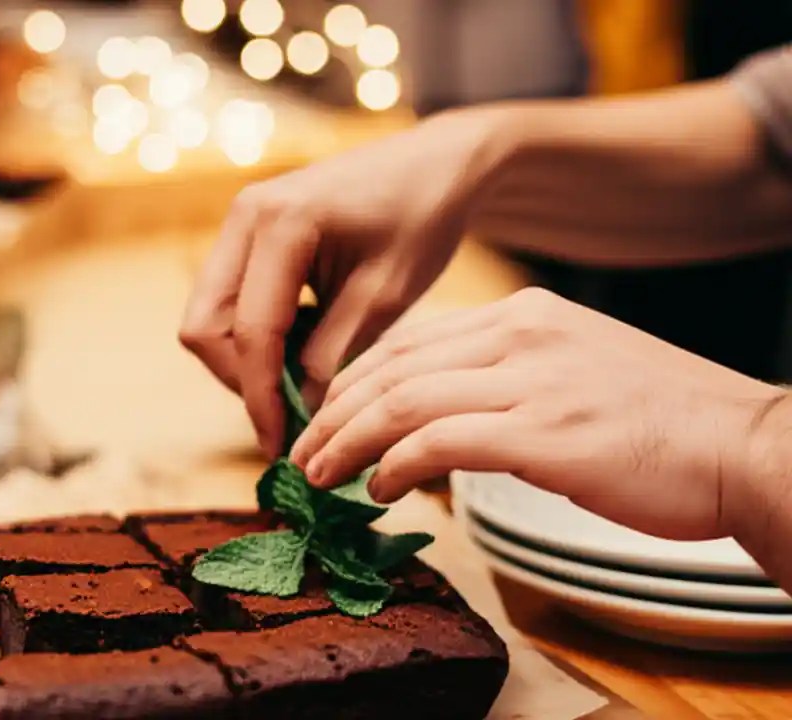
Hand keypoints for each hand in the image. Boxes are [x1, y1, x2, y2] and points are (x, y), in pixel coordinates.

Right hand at [179, 107, 512, 457]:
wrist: (436, 164)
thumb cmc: (422, 221)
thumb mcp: (385, 297)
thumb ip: (332, 356)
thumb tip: (295, 413)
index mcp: (281, 223)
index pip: (251, 332)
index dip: (260, 398)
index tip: (280, 446)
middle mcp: (244, 216)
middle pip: (204, 326)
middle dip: (239, 379)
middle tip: (287, 416)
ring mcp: (240, 221)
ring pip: (210, 317)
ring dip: (246, 360)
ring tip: (301, 382)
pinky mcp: (247, 232)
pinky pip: (228, 301)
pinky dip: (255, 336)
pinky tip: (302, 348)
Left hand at [289, 287, 784, 541]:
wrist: (747, 447)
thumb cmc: (663, 424)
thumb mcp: (575, 374)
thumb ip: (507, 382)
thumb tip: (439, 421)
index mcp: (526, 315)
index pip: (410, 341)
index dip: (356, 381)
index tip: (327, 416)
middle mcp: (522, 334)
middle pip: (393, 366)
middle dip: (334, 411)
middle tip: (302, 451)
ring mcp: (532, 380)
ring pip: (403, 400)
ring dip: (347, 440)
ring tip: (319, 474)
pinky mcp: (543, 433)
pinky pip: (438, 441)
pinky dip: (394, 463)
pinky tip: (376, 487)